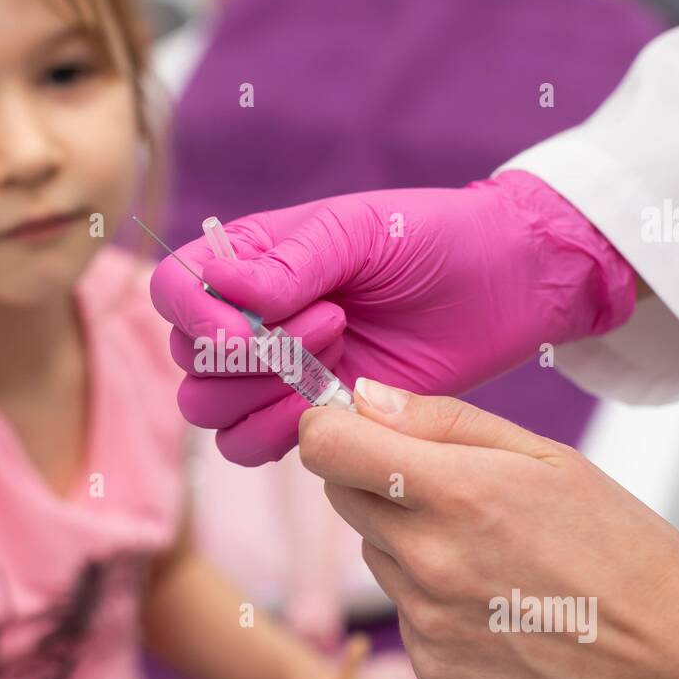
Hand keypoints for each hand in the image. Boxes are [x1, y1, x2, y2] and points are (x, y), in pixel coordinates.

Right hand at [149, 171, 635, 465]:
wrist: (503, 287)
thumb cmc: (433, 239)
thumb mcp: (361, 231)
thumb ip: (292, 264)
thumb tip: (229, 291)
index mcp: (251, 259)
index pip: (175, 291)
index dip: (195, 316)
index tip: (248, 328)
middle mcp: (250, 317)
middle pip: (187, 359)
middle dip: (246, 356)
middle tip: (331, 323)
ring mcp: (276, 372)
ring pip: (209, 410)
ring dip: (261, 395)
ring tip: (338, 355)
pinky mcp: (310, 415)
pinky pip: (248, 446)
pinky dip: (275, 435)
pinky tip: (333, 403)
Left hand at [297, 379, 678, 678]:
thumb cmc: (628, 555)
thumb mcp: (551, 460)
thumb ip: (446, 423)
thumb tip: (365, 400)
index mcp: (457, 494)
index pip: (326, 447)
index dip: (331, 429)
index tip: (353, 429)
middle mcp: (428, 561)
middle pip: (343, 497)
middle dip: (375, 480)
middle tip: (450, 492)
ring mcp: (426, 623)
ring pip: (375, 555)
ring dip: (410, 543)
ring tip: (492, 557)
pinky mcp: (433, 671)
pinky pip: (403, 615)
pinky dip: (432, 603)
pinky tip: (496, 606)